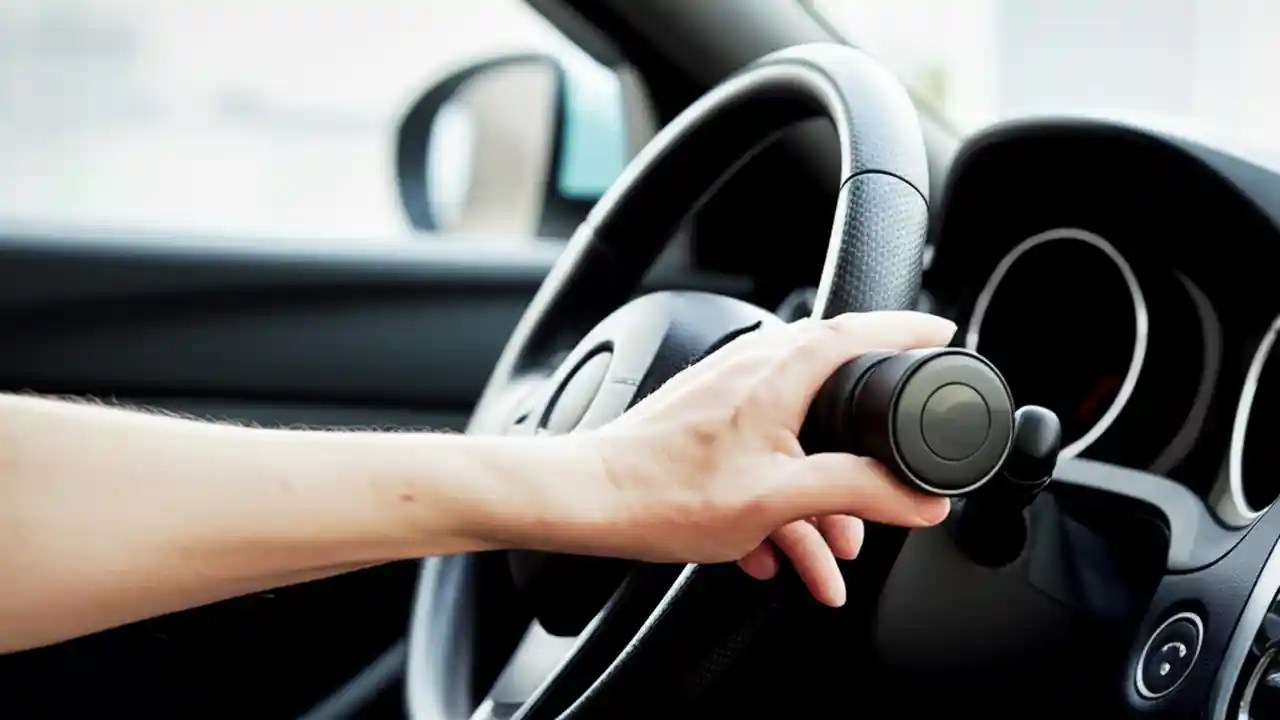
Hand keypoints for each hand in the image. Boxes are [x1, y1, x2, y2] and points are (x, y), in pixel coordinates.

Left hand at [581, 311, 956, 606]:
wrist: (591, 501)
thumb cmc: (668, 493)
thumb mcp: (780, 498)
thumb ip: (857, 494)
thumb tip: (918, 501)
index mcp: (778, 371)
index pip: (858, 330)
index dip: (906, 329)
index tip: (941, 335)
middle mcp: (753, 369)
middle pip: (835, 396)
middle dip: (862, 459)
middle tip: (887, 493)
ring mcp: (727, 394)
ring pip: (797, 441)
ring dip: (817, 502)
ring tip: (828, 558)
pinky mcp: (707, 422)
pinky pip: (761, 456)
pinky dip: (778, 502)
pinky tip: (776, 555)